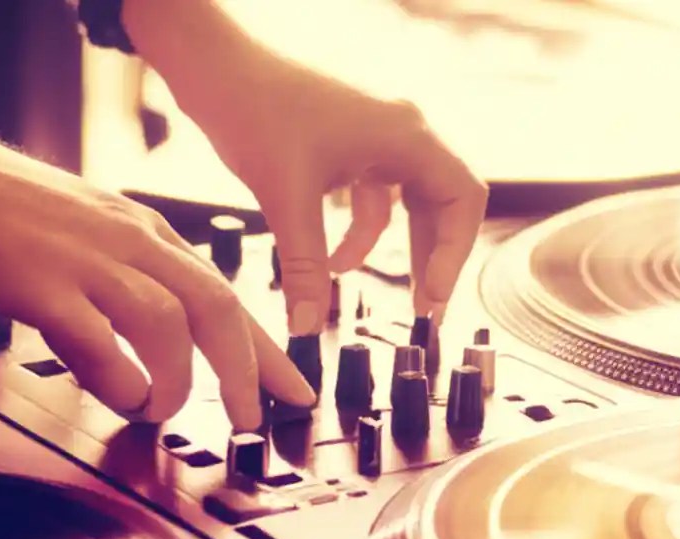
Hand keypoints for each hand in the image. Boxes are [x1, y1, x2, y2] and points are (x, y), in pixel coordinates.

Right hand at [0, 134, 316, 427]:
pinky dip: (118, 376)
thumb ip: (125, 287)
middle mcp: (130, 243)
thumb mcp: (89, 237)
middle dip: (245, 370)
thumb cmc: (0, 206)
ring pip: (169, 322)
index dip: (268, 348)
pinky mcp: (40, 282)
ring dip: (176, 379)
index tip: (293, 387)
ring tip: (162, 409)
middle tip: (250, 419)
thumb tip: (148, 352)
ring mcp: (87, 260)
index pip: (227, 294)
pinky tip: (120, 395)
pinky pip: (97, 337)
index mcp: (146, 234)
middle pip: (216, 307)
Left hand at [205, 67, 488, 334]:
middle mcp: (401, 133)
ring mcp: (377, 138)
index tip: (432, 297)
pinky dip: (361, 233)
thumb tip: (307, 327)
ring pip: (410, 203)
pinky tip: (335, 265)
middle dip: (433, 258)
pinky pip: (375, 198)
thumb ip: (304, 267)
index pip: (463, 198)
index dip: (455, 252)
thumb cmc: (255, 111)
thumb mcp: (285, 199)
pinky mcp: (351, 145)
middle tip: (426, 311)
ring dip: (402, 250)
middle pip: (443, 204)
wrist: (216, 70)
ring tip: (399, 298)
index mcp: (406, 135)